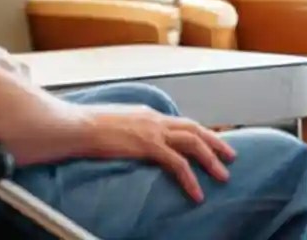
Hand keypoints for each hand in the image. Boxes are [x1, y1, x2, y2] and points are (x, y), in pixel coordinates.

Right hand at [82, 106, 236, 201]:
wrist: (75, 126)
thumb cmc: (86, 128)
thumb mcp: (113, 124)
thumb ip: (127, 131)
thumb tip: (129, 141)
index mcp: (147, 114)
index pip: (181, 122)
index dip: (199, 133)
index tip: (212, 142)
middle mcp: (154, 119)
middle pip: (194, 128)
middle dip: (215, 142)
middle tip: (231, 155)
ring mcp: (153, 131)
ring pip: (193, 143)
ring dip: (211, 159)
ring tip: (223, 176)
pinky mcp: (148, 146)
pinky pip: (177, 163)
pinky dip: (191, 178)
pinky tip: (197, 193)